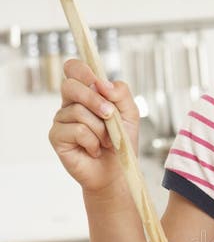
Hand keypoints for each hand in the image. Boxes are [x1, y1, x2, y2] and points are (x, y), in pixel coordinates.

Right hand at [49, 59, 139, 194]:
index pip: (73, 69)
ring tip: (106, 141)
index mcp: (85, 94)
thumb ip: (121, 93)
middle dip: (94, 100)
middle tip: (110, 116)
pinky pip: (76, 130)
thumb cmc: (121, 143)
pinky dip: (92, 141)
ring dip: (100, 129)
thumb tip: (103, 83)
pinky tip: (95, 150)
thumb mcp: (130, 114)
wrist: (117, 172)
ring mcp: (61, 120)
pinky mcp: (56, 137)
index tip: (97, 82)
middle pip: (70, 86)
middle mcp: (69, 104)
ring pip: (78, 112)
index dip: (82, 71)